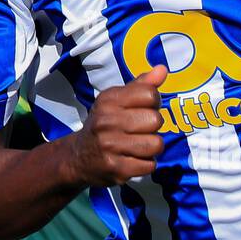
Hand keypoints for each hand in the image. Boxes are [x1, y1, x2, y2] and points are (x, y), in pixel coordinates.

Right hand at [66, 66, 166, 186]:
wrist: (78, 157)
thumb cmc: (105, 124)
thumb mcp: (117, 101)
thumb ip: (141, 85)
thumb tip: (162, 69)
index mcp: (108, 101)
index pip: (149, 95)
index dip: (153, 103)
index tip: (143, 109)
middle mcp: (107, 122)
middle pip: (155, 120)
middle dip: (153, 127)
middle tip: (140, 131)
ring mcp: (110, 147)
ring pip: (156, 144)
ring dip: (152, 147)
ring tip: (138, 146)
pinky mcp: (116, 170)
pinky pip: (150, 165)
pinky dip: (146, 164)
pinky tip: (133, 159)